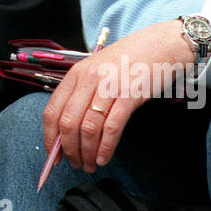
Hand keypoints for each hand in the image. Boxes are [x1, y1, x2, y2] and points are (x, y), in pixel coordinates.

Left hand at [41, 21, 194, 172]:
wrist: (159, 45)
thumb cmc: (127, 61)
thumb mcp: (97, 72)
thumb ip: (81, 95)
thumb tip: (67, 131)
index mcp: (75, 74)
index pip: (52, 111)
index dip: (50, 138)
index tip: (54, 156)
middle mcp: (88, 80)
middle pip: (67, 123)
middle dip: (69, 150)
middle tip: (76, 164)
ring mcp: (108, 86)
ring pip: (88, 128)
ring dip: (86, 152)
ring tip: (90, 165)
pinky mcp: (129, 95)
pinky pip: (111, 127)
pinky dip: (106, 147)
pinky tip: (104, 158)